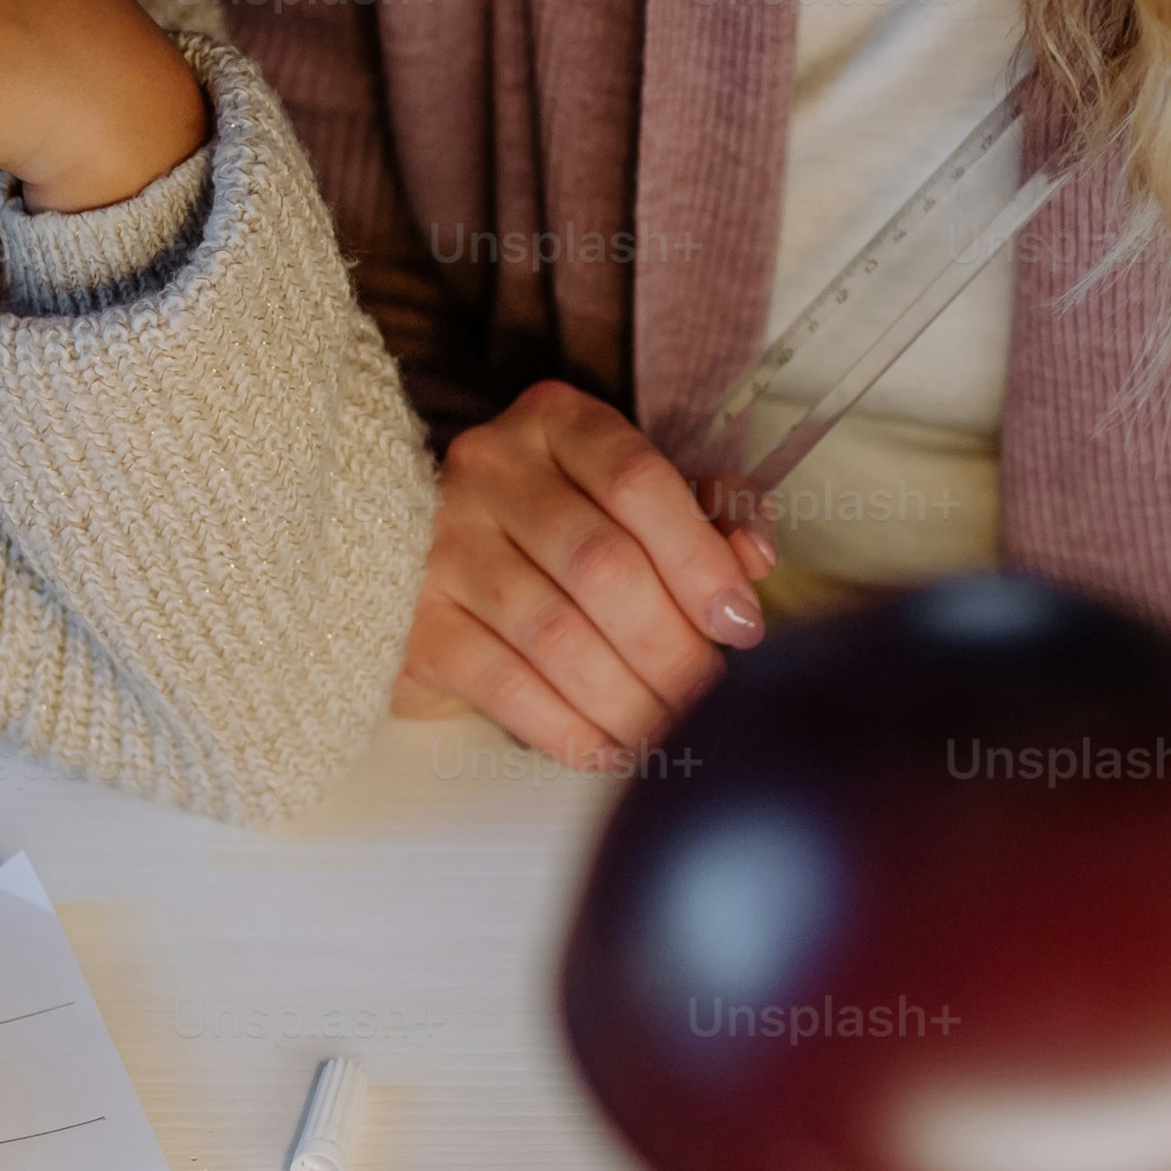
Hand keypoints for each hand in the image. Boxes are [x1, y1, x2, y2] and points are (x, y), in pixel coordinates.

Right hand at [395, 379, 779, 766]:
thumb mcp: (629, 502)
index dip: (701, 561)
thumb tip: (754, 555)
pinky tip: (608, 747)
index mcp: (555, 423)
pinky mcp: (417, 621)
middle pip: (601, 565)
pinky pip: (506, 685)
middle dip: (669, 644)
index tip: (740, 623)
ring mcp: (441, 544)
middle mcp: (489, 470)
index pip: (638, 481)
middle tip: (704, 689)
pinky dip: (569, 729)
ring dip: (627, 696)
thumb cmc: (553, 534)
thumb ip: (702, 516)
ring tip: (666, 725)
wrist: (424, 562)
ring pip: (556, 634)